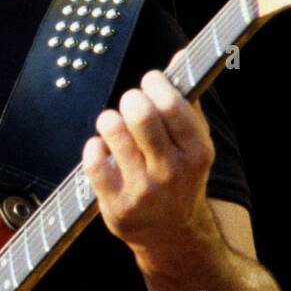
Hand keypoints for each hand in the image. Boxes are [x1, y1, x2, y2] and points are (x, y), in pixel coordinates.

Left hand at [81, 68, 216, 260]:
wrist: (172, 236)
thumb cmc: (180, 178)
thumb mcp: (193, 145)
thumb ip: (186, 101)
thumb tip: (181, 55)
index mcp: (197, 154)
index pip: (172, 105)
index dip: (155, 84)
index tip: (149, 82)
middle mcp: (172, 173)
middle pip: (141, 115)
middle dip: (130, 99)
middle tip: (130, 103)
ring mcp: (143, 191)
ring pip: (113, 132)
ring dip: (109, 119)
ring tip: (113, 124)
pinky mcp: (116, 205)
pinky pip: (93, 161)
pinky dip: (93, 147)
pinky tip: (101, 149)